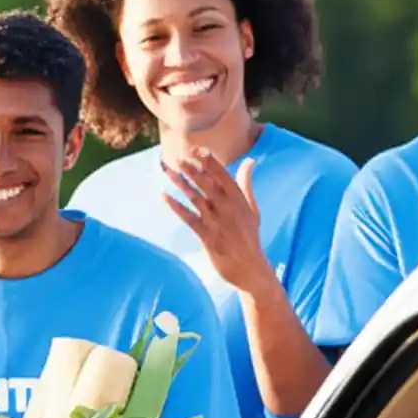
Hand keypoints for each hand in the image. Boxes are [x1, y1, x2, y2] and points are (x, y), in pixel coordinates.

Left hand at [162, 148, 275, 292]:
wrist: (250, 267)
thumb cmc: (250, 236)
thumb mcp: (252, 208)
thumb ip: (246, 184)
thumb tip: (250, 160)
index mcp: (239, 199)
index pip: (223, 175)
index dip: (209, 162)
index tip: (197, 149)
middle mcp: (228, 208)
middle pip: (207, 184)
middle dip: (192, 170)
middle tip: (178, 158)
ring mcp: (217, 222)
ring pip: (196, 198)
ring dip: (181, 184)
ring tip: (168, 172)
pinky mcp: (207, 236)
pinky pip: (189, 218)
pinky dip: (177, 207)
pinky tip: (165, 197)